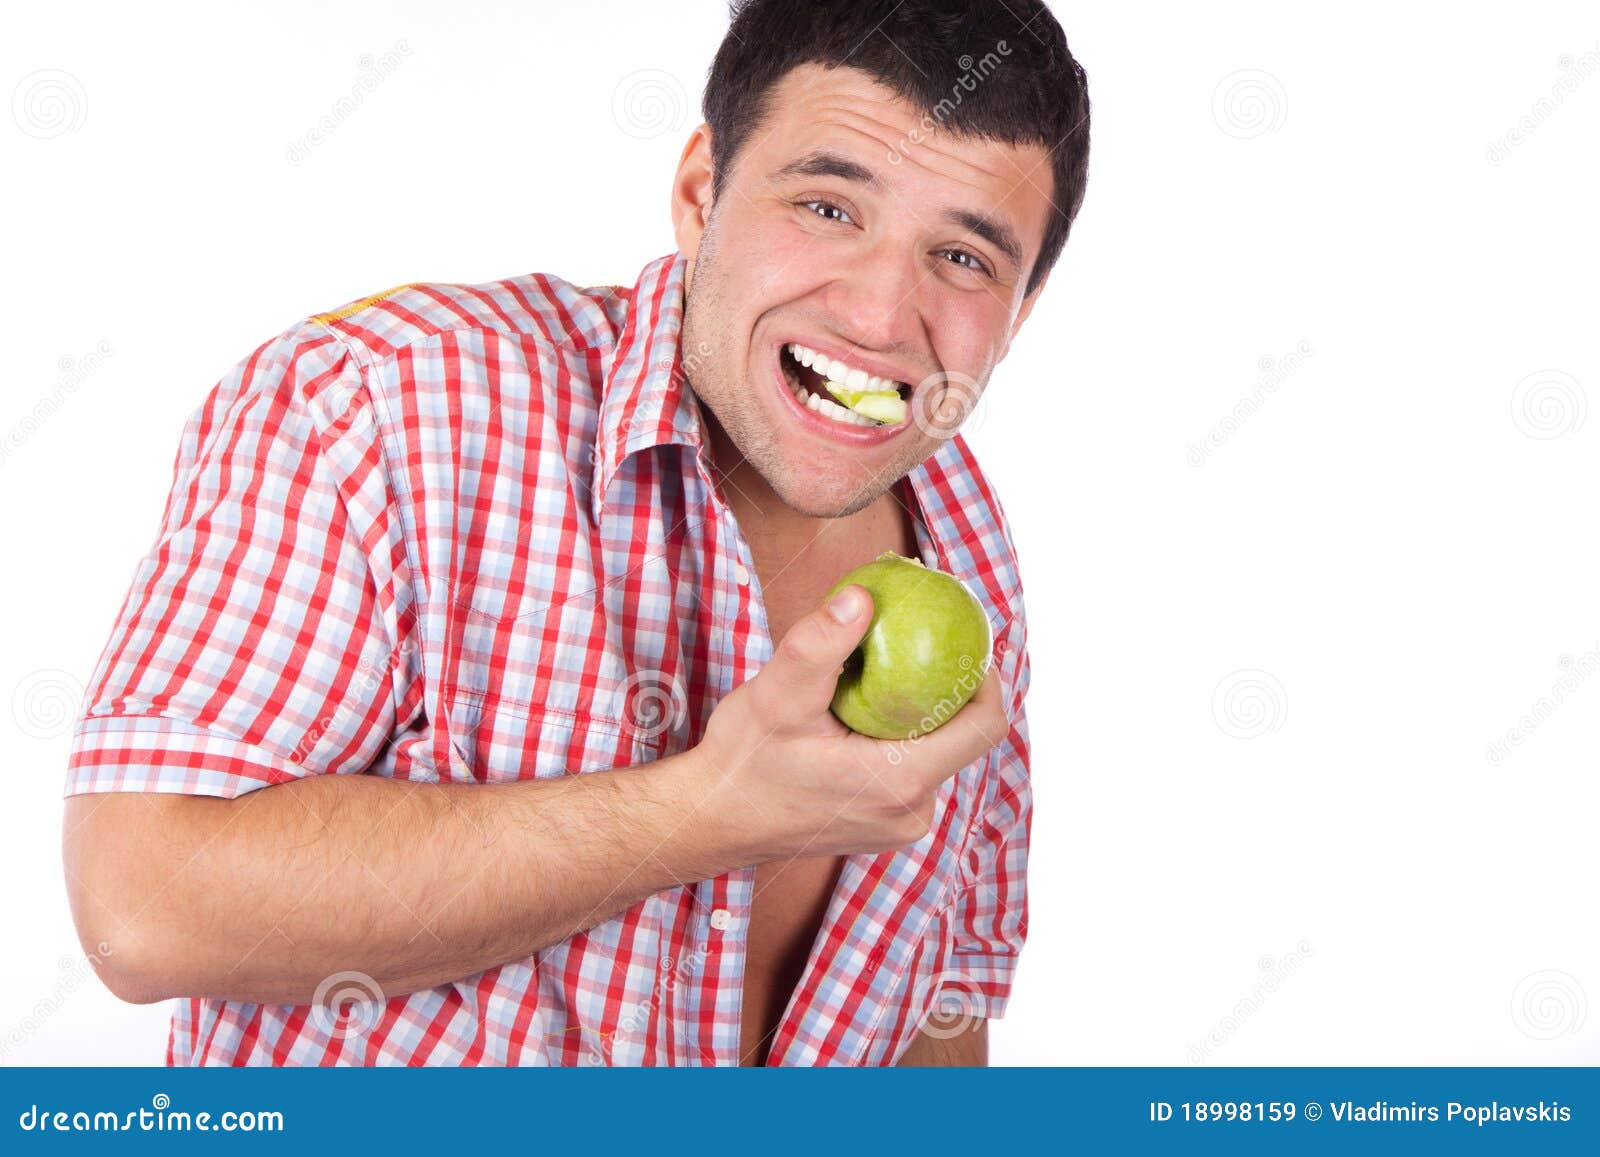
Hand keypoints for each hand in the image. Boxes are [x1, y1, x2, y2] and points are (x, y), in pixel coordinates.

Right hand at [690, 583, 1009, 861]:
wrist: (715, 818)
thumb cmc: (743, 759)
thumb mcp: (775, 694)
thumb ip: (820, 645)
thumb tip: (861, 596)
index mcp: (900, 781)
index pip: (983, 726)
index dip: (986, 676)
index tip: (968, 636)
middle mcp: (913, 812)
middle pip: (964, 737)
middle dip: (950, 685)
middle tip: (926, 637)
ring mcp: (902, 825)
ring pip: (938, 754)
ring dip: (923, 712)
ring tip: (895, 669)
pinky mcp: (889, 826)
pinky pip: (916, 772)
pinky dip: (904, 737)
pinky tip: (874, 707)